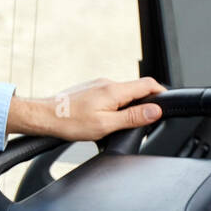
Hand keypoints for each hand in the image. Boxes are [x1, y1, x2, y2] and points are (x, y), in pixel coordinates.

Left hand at [8, 77, 167, 142]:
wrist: (43, 116)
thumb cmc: (69, 122)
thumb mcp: (106, 125)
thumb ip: (132, 117)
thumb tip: (155, 111)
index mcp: (114, 90)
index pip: (148, 84)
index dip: (162, 94)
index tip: (168, 105)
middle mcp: (106, 83)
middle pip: (137, 90)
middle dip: (145, 105)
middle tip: (145, 122)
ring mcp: (97, 86)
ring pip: (123, 95)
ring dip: (128, 108)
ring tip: (121, 126)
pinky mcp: (90, 91)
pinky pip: (110, 97)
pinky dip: (115, 108)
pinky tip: (106, 122)